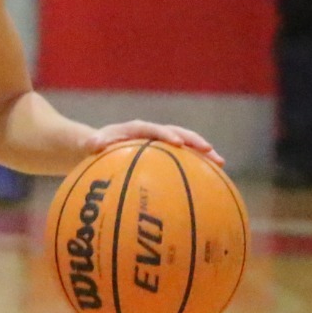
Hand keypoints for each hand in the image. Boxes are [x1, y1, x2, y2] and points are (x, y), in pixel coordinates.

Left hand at [83, 120, 224, 168]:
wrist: (102, 146)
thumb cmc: (96, 147)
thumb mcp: (91, 143)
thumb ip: (93, 141)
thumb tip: (91, 143)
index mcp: (137, 129)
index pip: (154, 129)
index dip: (166, 134)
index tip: (176, 143)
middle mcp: (153, 133)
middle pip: (179, 134)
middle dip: (194, 141)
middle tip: (210, 151)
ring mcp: (162, 143)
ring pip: (187, 146)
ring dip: (203, 154)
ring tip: (221, 164)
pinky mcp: (166, 154)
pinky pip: (184, 160)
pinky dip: (197, 168)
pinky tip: (212, 183)